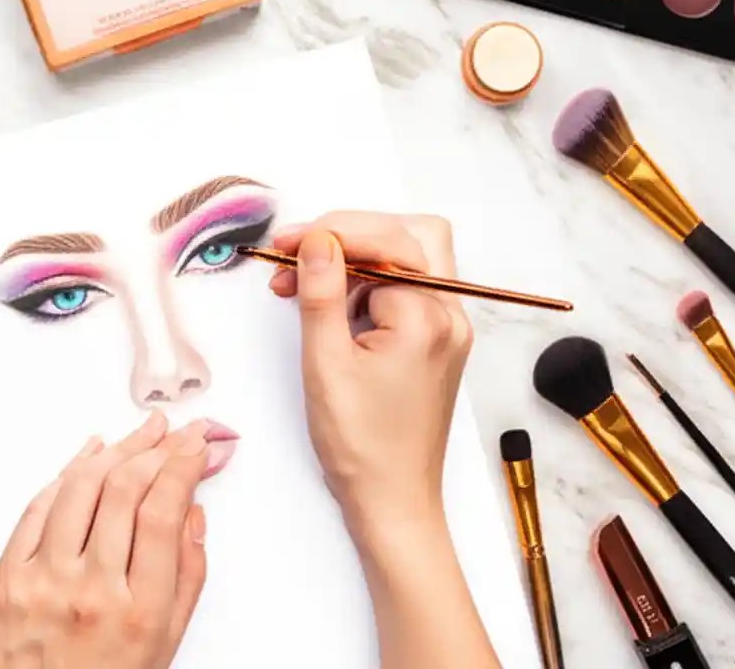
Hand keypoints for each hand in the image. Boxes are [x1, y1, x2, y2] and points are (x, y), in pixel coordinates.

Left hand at [0, 413, 208, 668]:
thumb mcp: (165, 642)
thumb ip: (187, 575)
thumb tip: (192, 511)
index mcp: (139, 611)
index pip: (163, 512)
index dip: (183, 465)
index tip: (197, 446)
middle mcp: (90, 591)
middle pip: (125, 490)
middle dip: (156, 448)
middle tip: (175, 432)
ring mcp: (43, 580)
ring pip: (81, 488)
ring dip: (116, 450)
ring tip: (141, 434)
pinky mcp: (7, 577)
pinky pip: (38, 507)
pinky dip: (67, 473)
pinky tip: (91, 456)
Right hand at [270, 212, 472, 526]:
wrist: (392, 501)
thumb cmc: (360, 445)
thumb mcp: (326, 362)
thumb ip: (322, 293)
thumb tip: (317, 238)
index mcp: (427, 319)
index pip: (385, 242)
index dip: (331, 233)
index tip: (285, 242)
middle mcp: (450, 316)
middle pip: (411, 236)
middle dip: (351, 235)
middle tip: (300, 252)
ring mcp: (447, 329)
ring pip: (411, 260)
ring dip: (360, 259)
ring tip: (308, 284)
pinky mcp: (436, 343)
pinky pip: (407, 292)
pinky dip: (369, 287)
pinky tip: (331, 307)